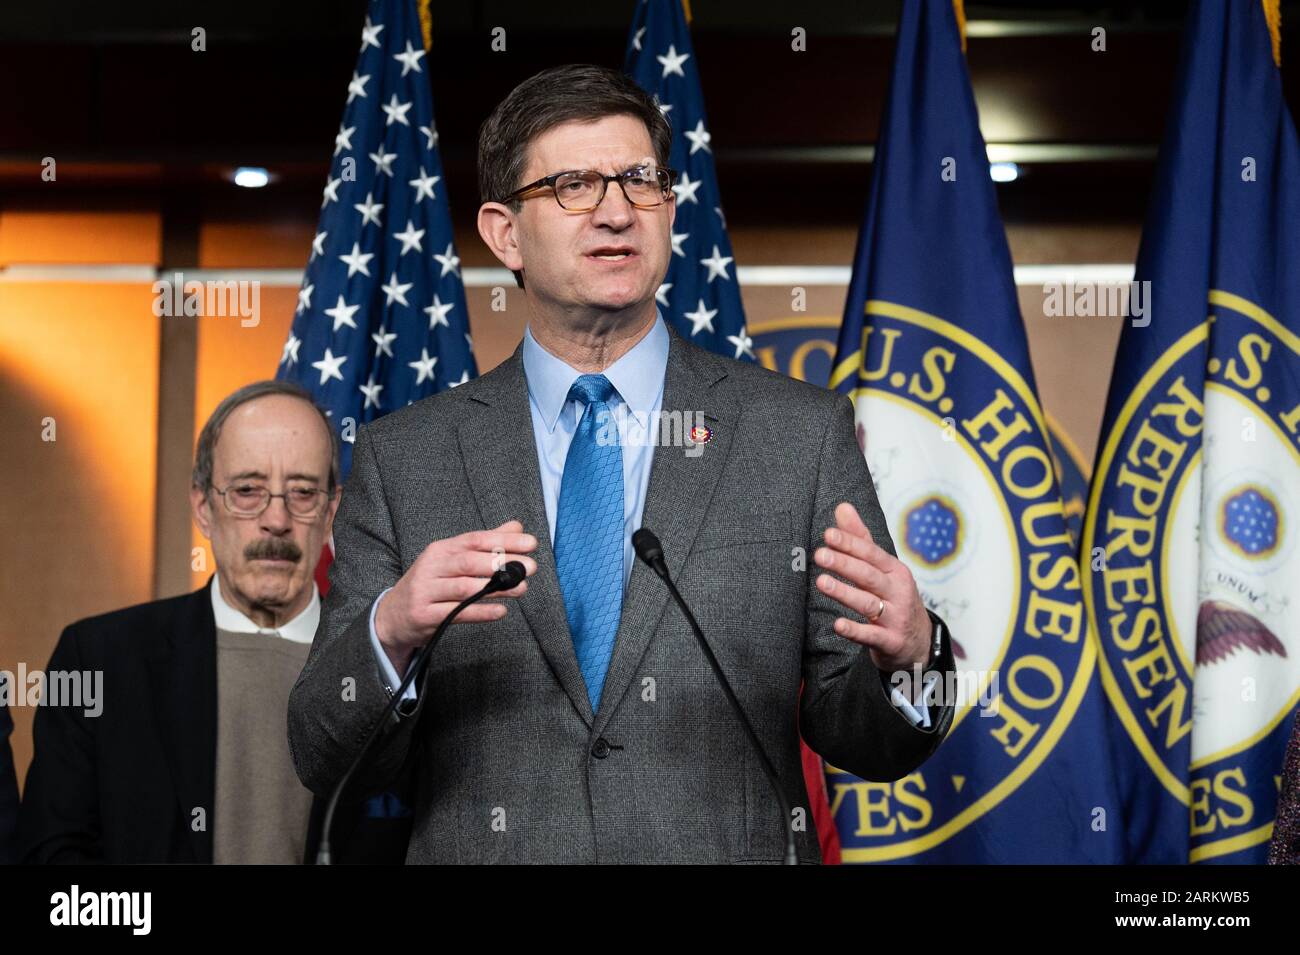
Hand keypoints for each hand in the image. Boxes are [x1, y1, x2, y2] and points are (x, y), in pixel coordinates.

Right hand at [374, 519, 537, 670]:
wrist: (392, 616)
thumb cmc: (431, 585)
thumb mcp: (452, 561)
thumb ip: (485, 544)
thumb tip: (517, 527)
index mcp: (440, 550)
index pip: (475, 540)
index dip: (504, 540)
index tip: (531, 543)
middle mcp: (430, 567)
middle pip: (469, 561)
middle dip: (502, 563)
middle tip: (530, 567)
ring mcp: (425, 591)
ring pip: (464, 587)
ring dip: (496, 588)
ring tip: (522, 588)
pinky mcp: (424, 615)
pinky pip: (456, 613)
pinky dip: (481, 612)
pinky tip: (501, 611)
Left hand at [813, 502, 931, 672]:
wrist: (919, 642)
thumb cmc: (894, 597)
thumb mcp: (883, 569)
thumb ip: (860, 539)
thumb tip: (842, 507)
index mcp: (894, 570)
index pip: (871, 554)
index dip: (850, 544)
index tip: (828, 534)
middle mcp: (897, 591)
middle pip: (868, 575)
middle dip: (844, 564)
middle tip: (820, 555)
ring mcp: (895, 617)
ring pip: (868, 603)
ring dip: (845, 593)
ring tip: (822, 582)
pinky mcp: (891, 641)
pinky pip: (871, 635)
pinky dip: (855, 630)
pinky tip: (837, 625)